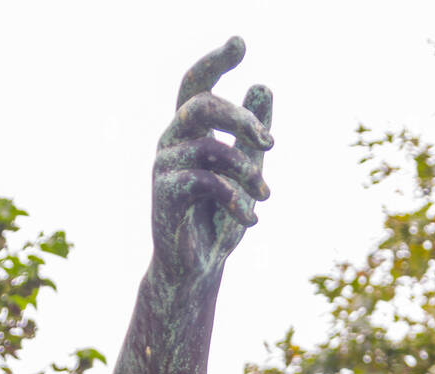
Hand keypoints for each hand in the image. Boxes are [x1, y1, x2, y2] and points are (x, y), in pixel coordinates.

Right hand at [152, 36, 273, 281]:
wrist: (197, 269)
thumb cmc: (219, 221)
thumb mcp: (246, 173)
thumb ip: (253, 135)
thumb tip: (263, 86)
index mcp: (189, 132)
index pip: (196, 84)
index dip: (215, 62)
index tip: (241, 43)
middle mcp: (172, 141)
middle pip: (201, 104)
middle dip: (240, 118)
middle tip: (270, 143)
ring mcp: (164, 167)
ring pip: (209, 146)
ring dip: (246, 171)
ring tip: (265, 197)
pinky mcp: (164, 194)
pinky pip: (204, 181)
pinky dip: (235, 199)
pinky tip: (251, 219)